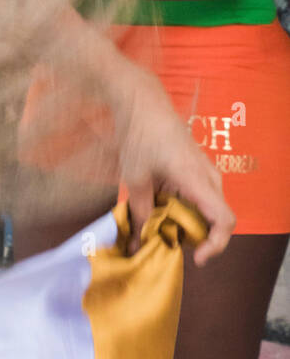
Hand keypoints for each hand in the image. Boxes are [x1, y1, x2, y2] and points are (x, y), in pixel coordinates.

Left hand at [108, 57, 233, 263]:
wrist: (142, 101)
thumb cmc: (139, 135)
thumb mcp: (135, 178)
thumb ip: (140, 212)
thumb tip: (138, 242)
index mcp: (196, 179)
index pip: (225, 220)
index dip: (215, 245)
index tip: (194, 257)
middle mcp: (208, 176)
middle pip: (214, 218)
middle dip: (191, 235)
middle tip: (161, 236)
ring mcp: (205, 170)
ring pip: (204, 207)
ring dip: (184, 219)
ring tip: (153, 217)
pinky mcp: (197, 166)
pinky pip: (198, 194)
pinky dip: (181, 205)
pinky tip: (156, 200)